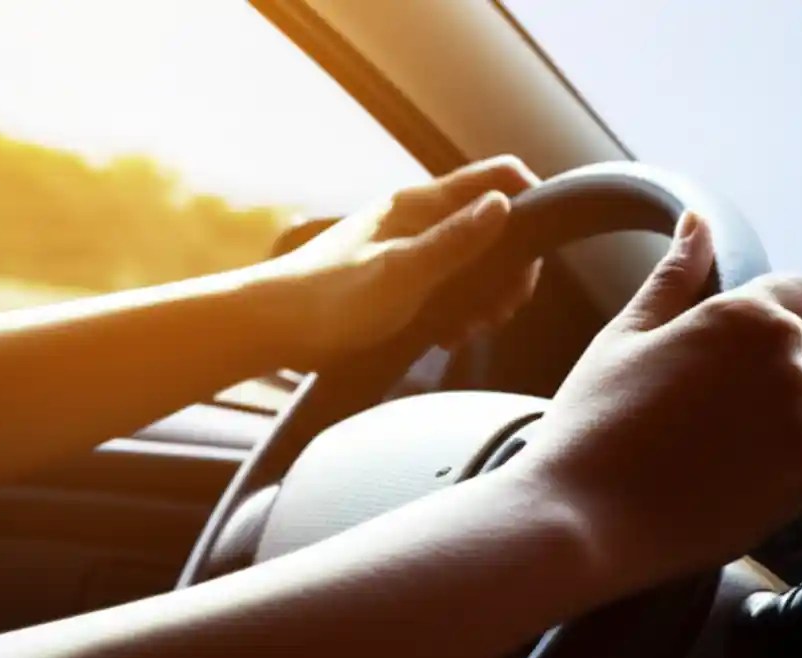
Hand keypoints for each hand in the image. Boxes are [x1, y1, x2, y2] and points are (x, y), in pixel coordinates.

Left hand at [259, 156, 542, 364]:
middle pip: (494, 223)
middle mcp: (419, 216)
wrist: (270, 326)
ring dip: (484, 295)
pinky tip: (445, 336)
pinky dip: (457, 308)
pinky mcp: (397, 275)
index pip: (500, 177)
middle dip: (509, 269)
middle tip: (500, 313)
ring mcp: (408, 244)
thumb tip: (505, 205)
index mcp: (422, 204)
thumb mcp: (405, 273)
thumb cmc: (332, 300)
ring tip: (469, 331)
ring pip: (473, 258)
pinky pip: (447, 283)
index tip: (531, 262)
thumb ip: (456, 240)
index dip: (530, 207)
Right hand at [515, 212, 801, 588]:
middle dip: (764, 372)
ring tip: (705, 447)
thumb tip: (698, 221)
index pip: (799, 294)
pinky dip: (782, 465)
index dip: (761, 321)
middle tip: (695, 409)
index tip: (723, 356)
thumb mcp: (627, 335)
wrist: (586, 519)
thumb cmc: (595, 422)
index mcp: (748, 315)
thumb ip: (675, 274)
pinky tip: (723, 475)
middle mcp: (792, 360)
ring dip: (775, 419)